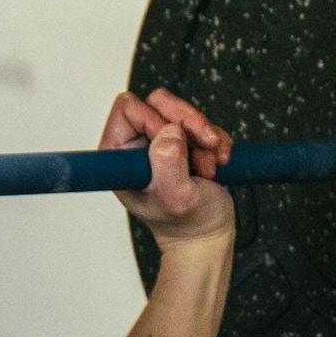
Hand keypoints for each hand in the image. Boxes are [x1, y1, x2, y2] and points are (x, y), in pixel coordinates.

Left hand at [101, 84, 233, 248]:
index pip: (129, 109)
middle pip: (159, 102)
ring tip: (209, 164)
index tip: (174, 148)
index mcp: (119, 157)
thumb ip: (168, 166)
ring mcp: (160, 142)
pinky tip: (216, 162)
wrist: (206, 234)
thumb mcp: (175, 199)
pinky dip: (216, 140)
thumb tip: (169, 133)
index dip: (156, 121)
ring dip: (205, 134)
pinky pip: (202, 122)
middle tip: (204, 146)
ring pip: (183, 111)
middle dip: (188, 122)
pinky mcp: (182, 141)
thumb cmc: (185, 224)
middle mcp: (135, 146)